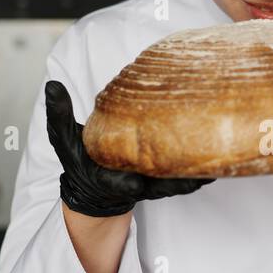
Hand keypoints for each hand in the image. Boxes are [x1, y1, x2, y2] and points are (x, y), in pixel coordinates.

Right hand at [45, 80, 213, 217]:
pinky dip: (201, 167)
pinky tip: (220, 154)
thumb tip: (52, 86)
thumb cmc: (79, 160)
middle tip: (204, 169)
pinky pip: (185, 175)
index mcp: (111, 178)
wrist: (91, 182)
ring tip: (221, 161)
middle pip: (163, 186)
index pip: (126, 182)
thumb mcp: (62, 137)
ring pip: (179, 182)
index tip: (141, 183)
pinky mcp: (164, 179)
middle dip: (182, 180)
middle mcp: (136, 184)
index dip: (136, 183)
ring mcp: (152, 184)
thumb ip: (59, 113)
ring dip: (198, 174)